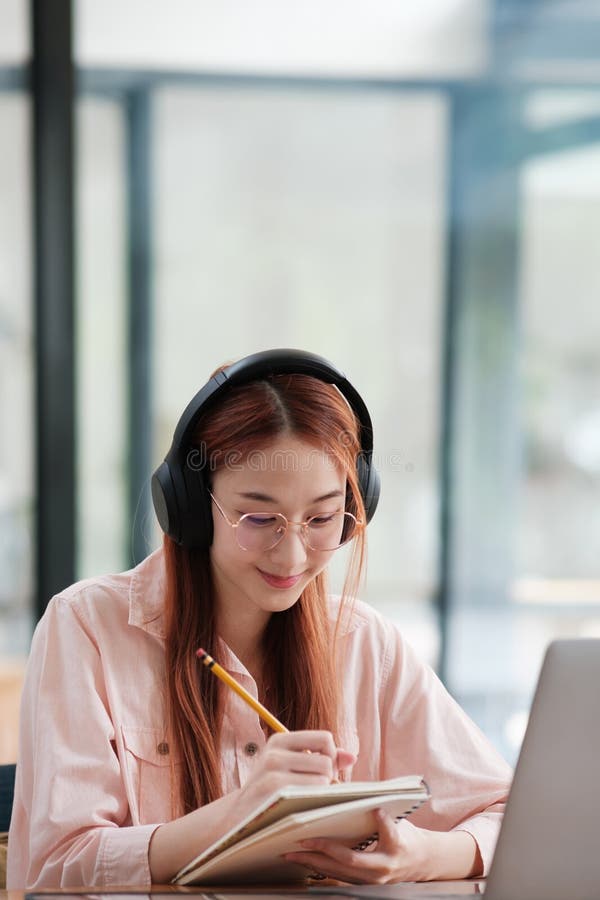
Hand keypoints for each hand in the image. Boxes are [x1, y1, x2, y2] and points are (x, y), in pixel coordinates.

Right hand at [237, 730, 355, 814]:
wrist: (239, 816)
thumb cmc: (272, 790)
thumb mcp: (291, 766)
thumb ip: (322, 758)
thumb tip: (352, 757)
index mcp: (281, 740)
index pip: (325, 738)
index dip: (331, 756)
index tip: (323, 771)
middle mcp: (275, 751)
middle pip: (327, 761)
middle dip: (328, 778)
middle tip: (316, 791)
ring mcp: (272, 770)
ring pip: (323, 778)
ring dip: (322, 793)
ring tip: (309, 799)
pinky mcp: (274, 790)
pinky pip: (313, 792)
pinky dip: (316, 801)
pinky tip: (304, 807)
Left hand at [283, 809, 478, 882]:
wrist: (421, 863)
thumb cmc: (407, 836)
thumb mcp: (399, 820)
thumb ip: (380, 810)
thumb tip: (359, 796)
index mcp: (396, 846)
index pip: (386, 834)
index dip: (377, 823)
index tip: (369, 811)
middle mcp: (382, 868)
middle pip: (348, 861)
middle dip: (322, 852)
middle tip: (300, 842)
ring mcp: (371, 880)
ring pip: (338, 873)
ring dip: (313, 864)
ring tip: (291, 854)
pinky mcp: (362, 882)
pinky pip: (338, 876)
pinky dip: (319, 868)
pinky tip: (304, 860)